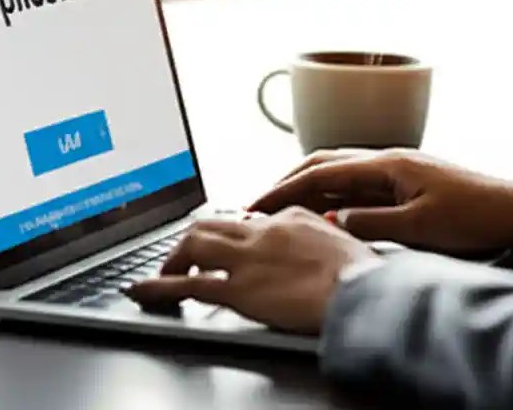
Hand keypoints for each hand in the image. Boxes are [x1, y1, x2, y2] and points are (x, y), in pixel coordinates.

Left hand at [125, 208, 376, 333]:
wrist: (367, 294)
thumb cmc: (367, 277)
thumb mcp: (345, 244)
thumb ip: (319, 239)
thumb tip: (313, 246)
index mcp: (289, 218)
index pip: (248, 220)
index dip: (231, 234)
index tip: (224, 243)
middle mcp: (262, 232)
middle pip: (211, 222)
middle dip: (191, 238)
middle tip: (182, 253)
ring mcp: (247, 259)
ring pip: (193, 245)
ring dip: (173, 258)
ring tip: (164, 271)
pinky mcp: (238, 289)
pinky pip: (188, 285)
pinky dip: (160, 287)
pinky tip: (145, 291)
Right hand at [247, 149, 512, 253]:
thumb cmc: (480, 217)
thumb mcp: (420, 229)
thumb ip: (369, 224)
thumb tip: (330, 220)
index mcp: (386, 164)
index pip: (319, 173)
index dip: (282, 190)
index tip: (254, 206)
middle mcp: (387, 159)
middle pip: (321, 163)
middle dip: (284, 182)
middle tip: (256, 205)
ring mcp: (396, 169)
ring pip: (337, 172)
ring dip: (305, 187)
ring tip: (280, 207)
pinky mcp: (406, 183)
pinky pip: (356, 185)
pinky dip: (330, 196)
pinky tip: (324, 213)